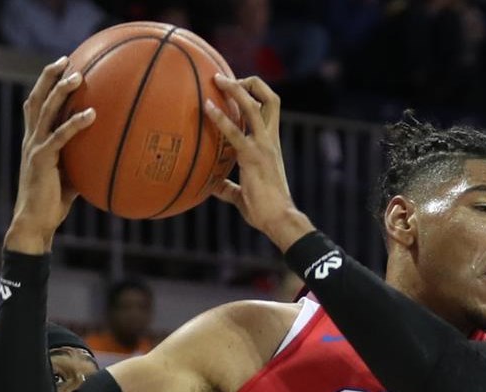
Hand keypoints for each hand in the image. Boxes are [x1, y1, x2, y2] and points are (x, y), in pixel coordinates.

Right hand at [6, 57, 94, 253]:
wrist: (34, 223)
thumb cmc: (53, 204)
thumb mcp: (72, 178)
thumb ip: (83, 162)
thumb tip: (108, 156)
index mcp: (36, 141)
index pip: (37, 106)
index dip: (46, 85)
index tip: (61, 67)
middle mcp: (32, 139)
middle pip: (37, 99)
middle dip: (49, 77)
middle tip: (66, 59)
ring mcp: (35, 148)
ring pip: (45, 111)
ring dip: (61, 91)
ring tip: (78, 75)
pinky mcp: (42, 160)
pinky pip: (60, 137)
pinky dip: (76, 124)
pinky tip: (92, 114)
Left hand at [203, 74, 313, 250]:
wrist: (279, 219)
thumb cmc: (264, 210)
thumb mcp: (243, 195)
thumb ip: (228, 187)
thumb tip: (211, 186)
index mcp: (270, 144)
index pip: (268, 109)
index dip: (254, 93)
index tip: (233, 89)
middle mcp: (269, 139)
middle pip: (269, 98)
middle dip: (251, 83)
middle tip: (225, 79)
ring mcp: (263, 146)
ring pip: (254, 106)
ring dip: (235, 89)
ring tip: (216, 79)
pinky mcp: (253, 156)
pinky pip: (235, 131)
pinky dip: (220, 117)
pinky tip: (206, 108)